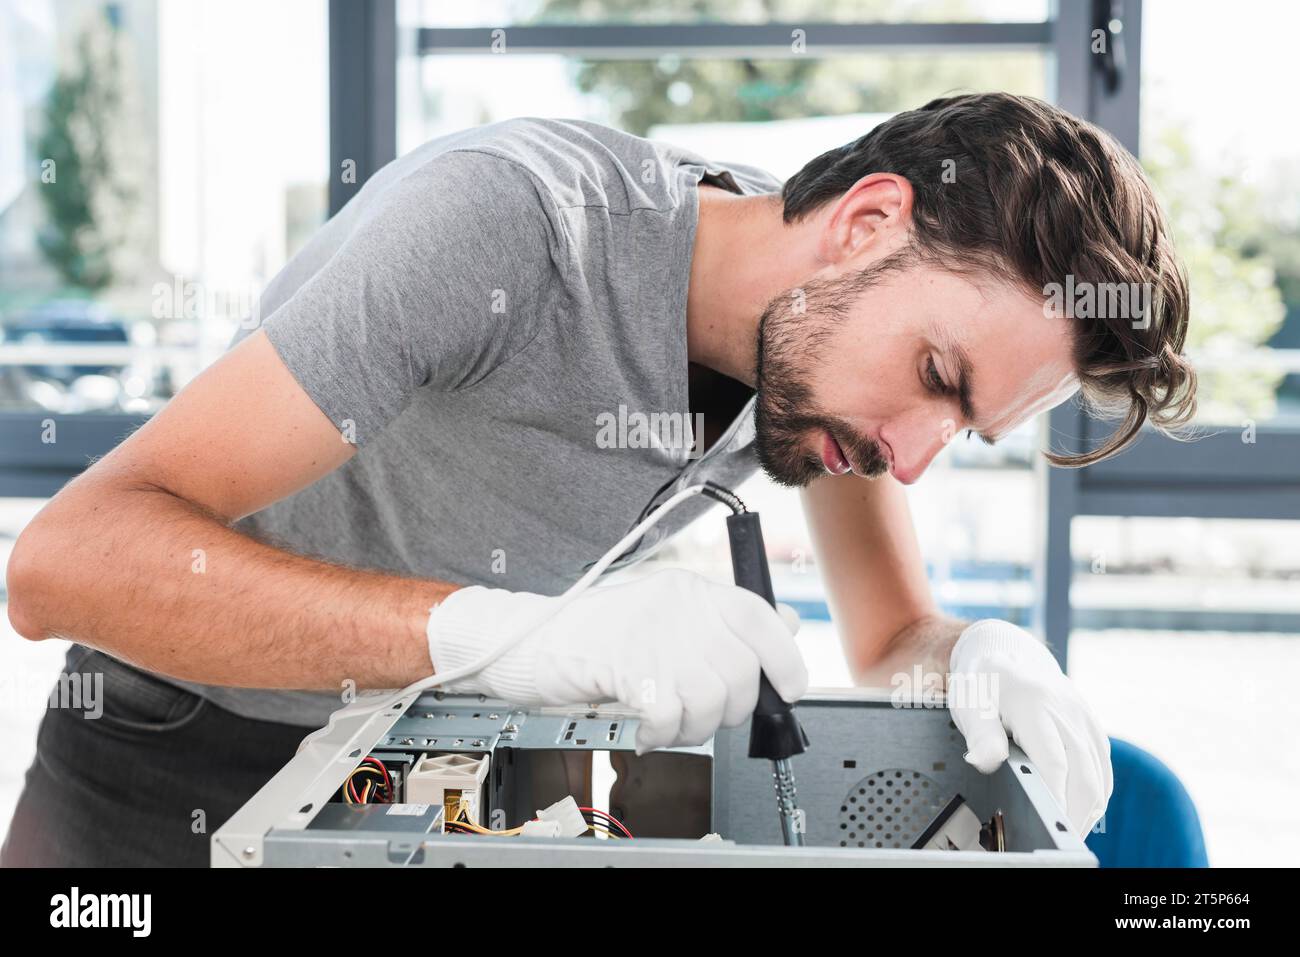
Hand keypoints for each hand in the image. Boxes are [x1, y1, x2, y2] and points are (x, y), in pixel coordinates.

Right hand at [426, 568, 806, 752]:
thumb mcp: (664, 612)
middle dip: (731, 710)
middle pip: (740, 670)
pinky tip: (646, 731)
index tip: (789, 689)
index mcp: (690, 588)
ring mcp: (651, 634)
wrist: (530, 640)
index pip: (759, 615)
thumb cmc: (596, 632)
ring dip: (695, 728)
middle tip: (704, 717)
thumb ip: (720, 620)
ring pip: (711, 698)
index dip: (785, 658)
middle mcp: (677, 606)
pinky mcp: (626, 666)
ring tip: (671, 725)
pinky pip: (670, 715)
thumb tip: (787, 626)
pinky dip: (662, 734)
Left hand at [947, 619, 1111, 835]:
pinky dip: (1095, 792)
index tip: (1048, 822)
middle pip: (1085, 776)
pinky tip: (1080, 807)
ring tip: (1067, 828)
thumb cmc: (984, 684)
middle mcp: (1067, 712)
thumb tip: (983, 761)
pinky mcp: (1092, 724)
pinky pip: (1103, 765)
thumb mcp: (970, 703)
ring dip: (1088, 807)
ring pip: (1100, 775)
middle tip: (1059, 835)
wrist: (1005, 653)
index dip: (1055, 798)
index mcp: (1035, 705)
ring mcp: (1084, 717)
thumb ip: (980, 734)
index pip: (1055, 763)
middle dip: (1076, 813)